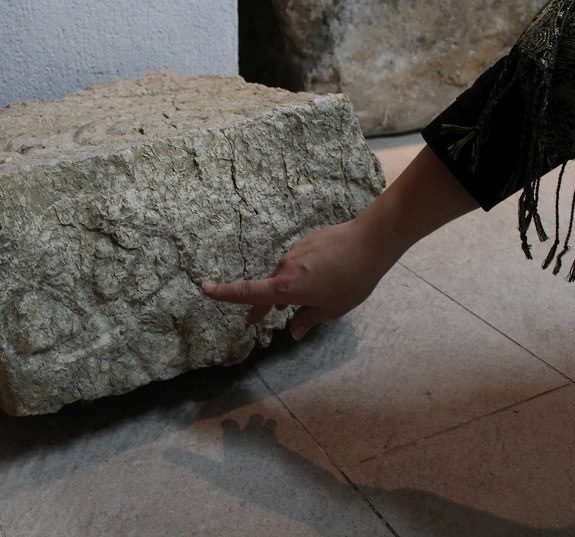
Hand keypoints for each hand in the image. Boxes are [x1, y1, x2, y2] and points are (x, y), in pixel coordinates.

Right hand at [201, 218, 390, 339]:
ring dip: (288, 289)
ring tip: (303, 300)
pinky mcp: (306, 242)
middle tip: (255, 319)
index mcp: (287, 287)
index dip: (225, 294)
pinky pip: (297, 263)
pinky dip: (301, 274)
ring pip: (285, 276)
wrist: (369, 242)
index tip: (205, 290)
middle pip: (268, 288)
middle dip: (263, 305)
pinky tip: (320, 277)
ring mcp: (295, 253)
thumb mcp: (331, 308)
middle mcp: (285, 268)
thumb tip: (292, 332)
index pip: (248, 293)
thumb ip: (307, 320)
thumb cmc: (351, 280)